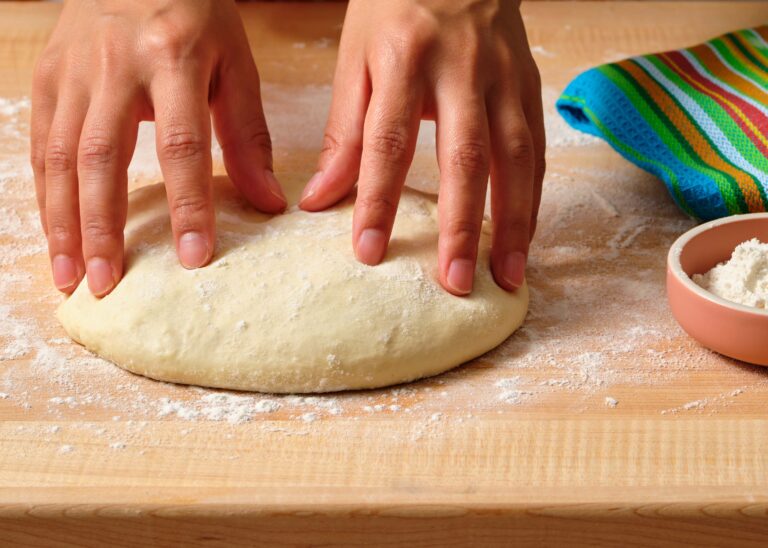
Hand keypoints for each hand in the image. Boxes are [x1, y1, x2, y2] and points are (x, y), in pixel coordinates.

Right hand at [31, 0, 284, 296]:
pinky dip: (45, 193)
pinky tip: (55, 233)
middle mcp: (115, 65)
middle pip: (102, 157)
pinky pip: (40, 143)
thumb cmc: (195, 13)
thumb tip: (268, 203)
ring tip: (72, 276)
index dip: (188, 205)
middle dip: (104, 226)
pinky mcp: (47, 75)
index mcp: (174, 57)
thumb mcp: (235, 62)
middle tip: (108, 282)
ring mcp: (73, 70)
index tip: (195, 258)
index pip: (182, 145)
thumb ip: (248, 133)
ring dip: (63, 221)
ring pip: (59, 156)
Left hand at [300, 0, 543, 295]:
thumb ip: (345, 131)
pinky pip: (537, 148)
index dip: (378, 199)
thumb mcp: (356, 57)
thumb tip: (321, 200)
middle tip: (455, 284)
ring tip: (507, 276)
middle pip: (464, 157)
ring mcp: (504, 77)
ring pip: (516, 158)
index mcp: (404, 57)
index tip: (369, 252)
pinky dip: (534, 197)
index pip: (389, 141)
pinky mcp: (530, 85)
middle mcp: (462, 68)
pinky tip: (526, 236)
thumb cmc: (396, 7)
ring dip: (514, 223)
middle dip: (461, 227)